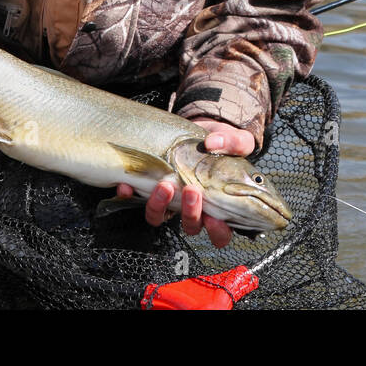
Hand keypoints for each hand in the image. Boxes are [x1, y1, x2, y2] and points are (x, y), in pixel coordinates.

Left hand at [118, 120, 255, 247]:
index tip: (214, 217)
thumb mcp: (237, 142)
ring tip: (164, 185)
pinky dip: (130, 194)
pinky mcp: (151, 189)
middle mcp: (193, 209)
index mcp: (220, 206)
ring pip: (160, 217)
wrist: (200, 132)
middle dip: (190, 213)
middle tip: (192, 190)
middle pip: (190, 226)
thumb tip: (213, 144)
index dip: (217, 231)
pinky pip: (136, 199)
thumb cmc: (224, 145)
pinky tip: (128, 184)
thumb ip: (234, 143)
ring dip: (159, 205)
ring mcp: (171, 201)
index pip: (220, 233)